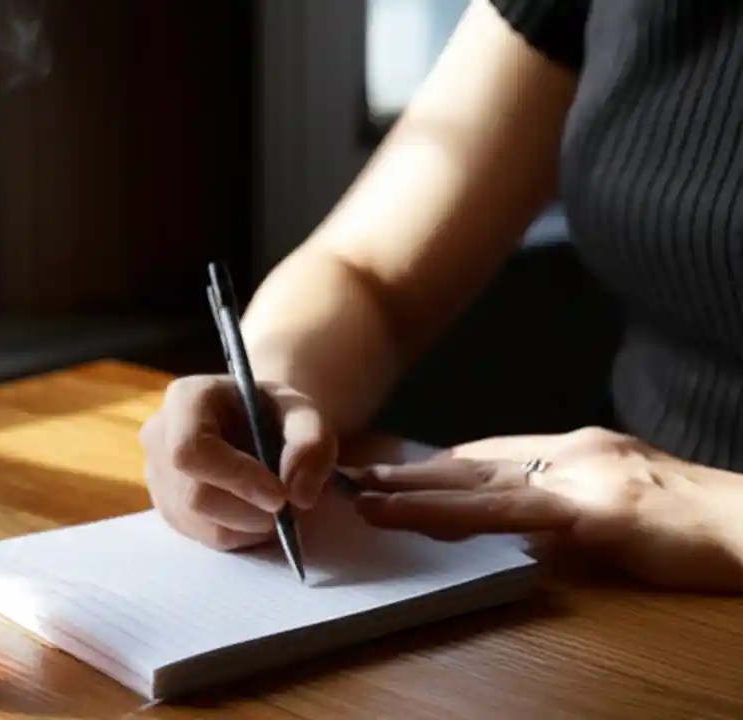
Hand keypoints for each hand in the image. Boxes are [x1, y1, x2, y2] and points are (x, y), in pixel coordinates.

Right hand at [139, 375, 336, 549]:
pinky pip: (204, 537)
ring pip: (202, 523)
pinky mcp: (168, 508)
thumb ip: (311, 442)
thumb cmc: (274, 413)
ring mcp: (157, 477)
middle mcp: (158, 437)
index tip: (280, 495)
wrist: (253, 423)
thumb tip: (299, 495)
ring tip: (271, 502)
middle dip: (250, 511)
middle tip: (287, 506)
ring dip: (249, 525)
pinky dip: (240, 533)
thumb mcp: (304, 412)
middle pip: (196, 496)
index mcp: (185, 399)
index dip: (235, 478)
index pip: (191, 450)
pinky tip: (253, 509)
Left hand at [351, 427, 742, 591]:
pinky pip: (507, 513)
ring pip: (478, 483)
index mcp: (578, 451)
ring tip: (367, 497)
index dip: (441, 466)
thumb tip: (523, 532)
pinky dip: (453, 514)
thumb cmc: (694, 523)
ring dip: (417, 491)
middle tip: (360, 477)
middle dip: (414, 472)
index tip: (398, 471)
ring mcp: (580, 478)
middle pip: (473, 463)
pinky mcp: (593, 510)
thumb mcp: (620, 509)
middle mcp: (571, 453)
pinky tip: (418, 516)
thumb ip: (568, 513)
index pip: (493, 455)